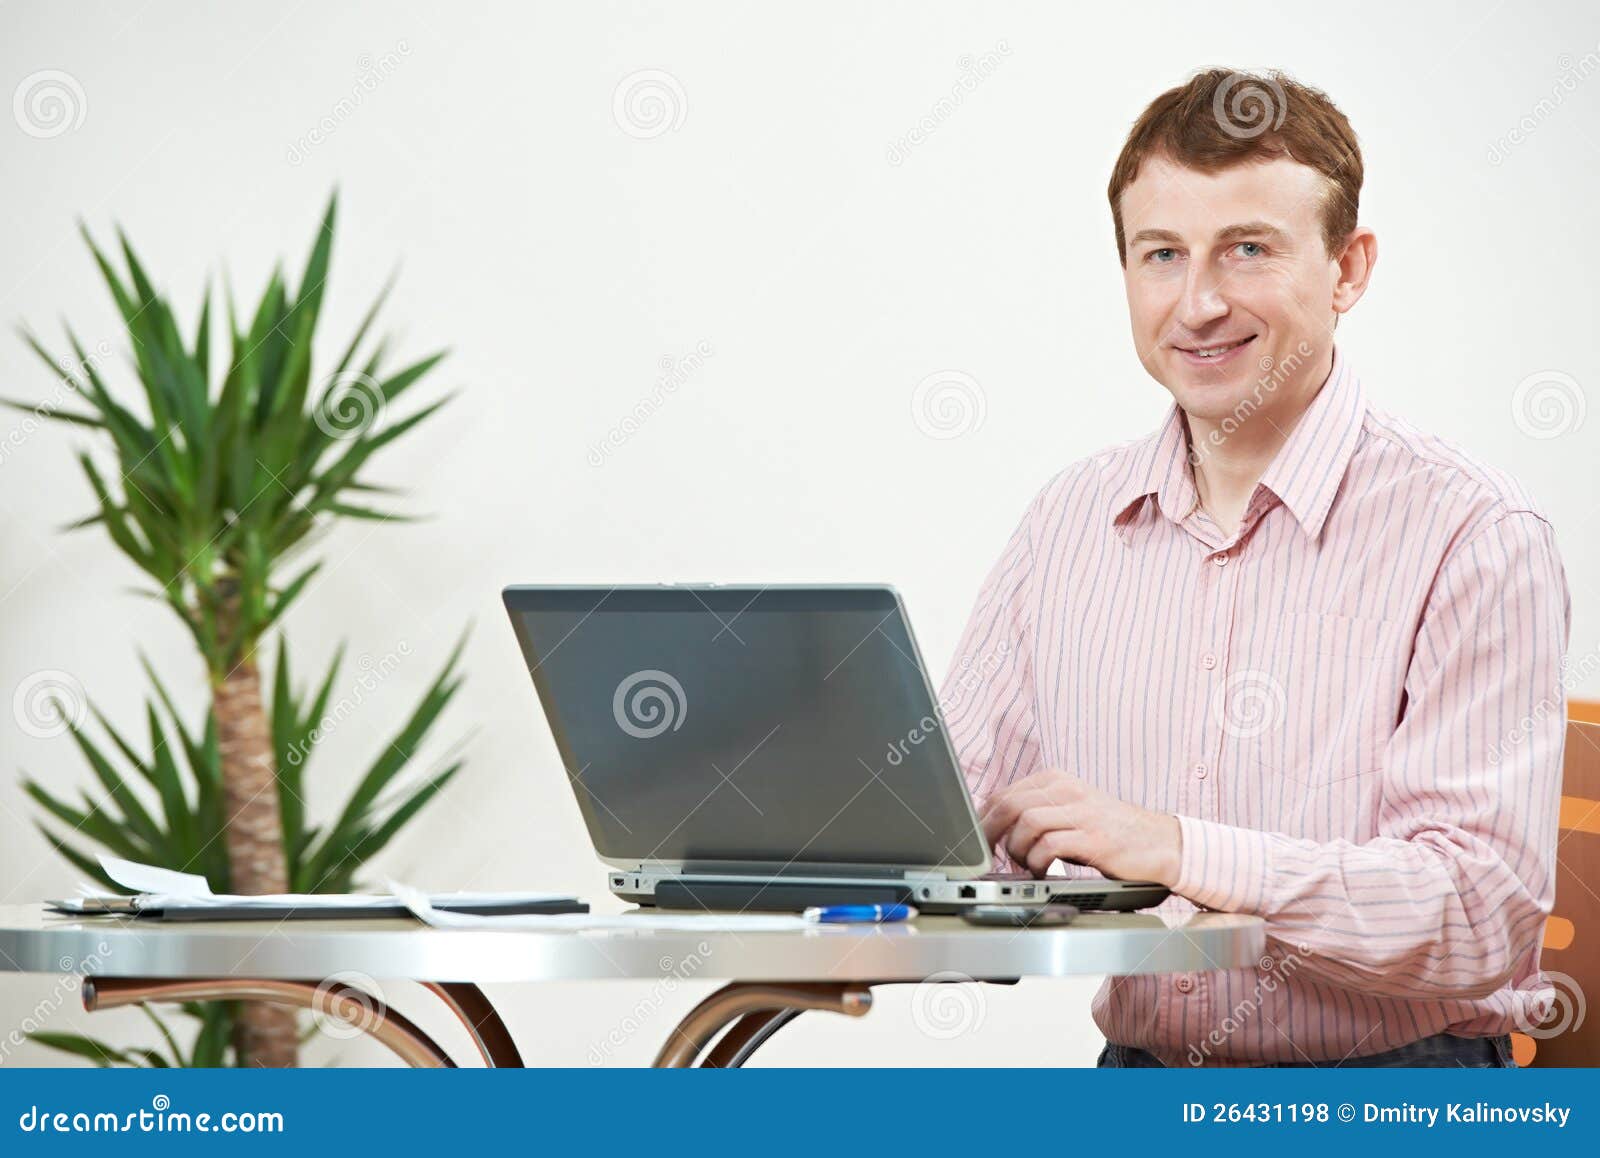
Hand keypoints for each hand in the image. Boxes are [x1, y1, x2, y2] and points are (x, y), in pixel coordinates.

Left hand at [978, 769, 1182, 885]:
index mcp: (1056, 780)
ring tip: (1026, 864)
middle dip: (991, 835)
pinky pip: (1049, 845)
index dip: (983, 820)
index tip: (979, 843)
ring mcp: (1081, 812)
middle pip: (1008, 805)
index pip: (1003, 793)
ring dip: (1018, 850)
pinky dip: (1038, 862)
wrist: (1158, 842)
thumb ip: (1037, 812)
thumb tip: (993, 827)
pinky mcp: (1094, 837)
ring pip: (1025, 823)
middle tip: (993, 857)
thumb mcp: (1069, 810)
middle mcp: (1067, 789)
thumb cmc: (1109, 831)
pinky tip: (1043, 871)